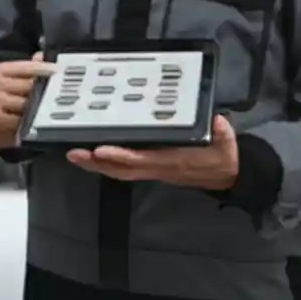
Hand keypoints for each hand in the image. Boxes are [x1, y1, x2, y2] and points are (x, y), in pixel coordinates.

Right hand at [0, 59, 51, 156]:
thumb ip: (5, 77)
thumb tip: (37, 61)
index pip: (24, 66)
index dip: (44, 69)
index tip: (58, 73)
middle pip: (31, 84)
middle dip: (45, 92)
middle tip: (60, 97)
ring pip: (30, 104)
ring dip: (40, 111)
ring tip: (50, 116)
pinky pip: (23, 122)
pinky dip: (30, 127)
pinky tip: (36, 130)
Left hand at [66, 115, 238, 190]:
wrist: (227, 177)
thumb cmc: (222, 158)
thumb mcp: (227, 145)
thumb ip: (223, 134)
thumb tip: (217, 122)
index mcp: (172, 162)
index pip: (141, 160)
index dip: (120, 157)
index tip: (100, 150)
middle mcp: (158, 168)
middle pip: (120, 170)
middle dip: (96, 163)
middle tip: (73, 153)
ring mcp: (153, 170)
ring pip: (119, 172)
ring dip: (96, 165)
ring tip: (75, 155)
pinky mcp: (152, 168)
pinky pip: (124, 169)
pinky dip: (107, 164)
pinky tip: (94, 156)